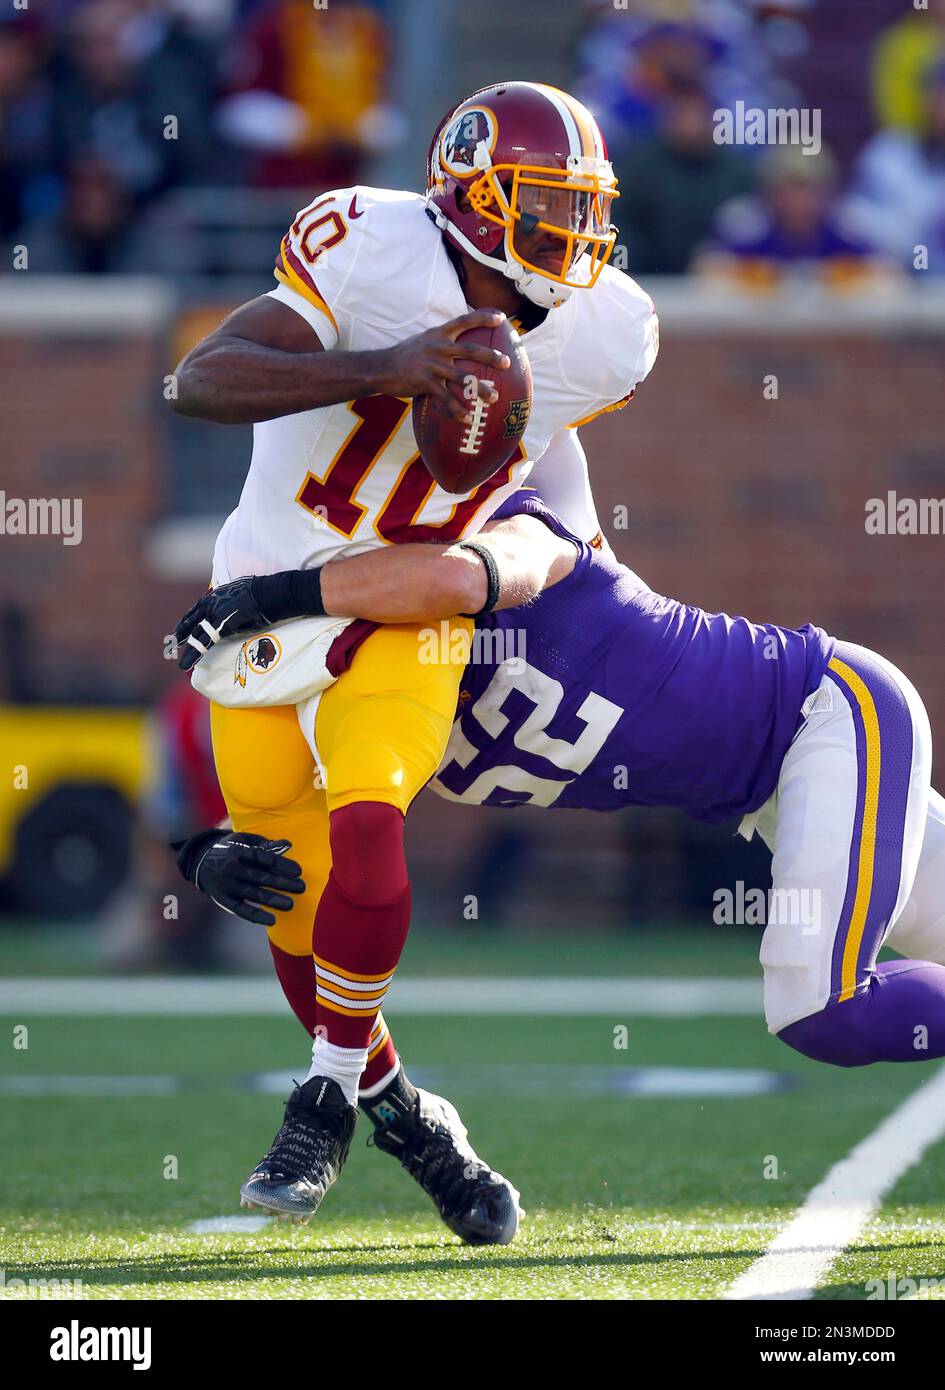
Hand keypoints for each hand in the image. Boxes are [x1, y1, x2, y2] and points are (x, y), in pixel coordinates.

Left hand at [175, 577, 271, 670]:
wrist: (266, 594)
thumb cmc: (259, 595)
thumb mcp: (237, 597)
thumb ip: (228, 605)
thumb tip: (229, 612)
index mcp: (212, 598)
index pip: (194, 612)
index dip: (185, 623)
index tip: (177, 631)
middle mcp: (209, 605)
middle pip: (188, 623)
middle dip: (178, 635)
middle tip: (169, 646)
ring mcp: (213, 615)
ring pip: (194, 635)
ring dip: (185, 649)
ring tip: (178, 661)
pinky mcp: (220, 626)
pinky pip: (204, 643)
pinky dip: (195, 654)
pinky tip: (187, 664)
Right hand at [193, 833, 305, 926]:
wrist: (201, 861)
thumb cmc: (231, 849)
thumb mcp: (245, 840)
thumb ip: (266, 844)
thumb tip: (288, 844)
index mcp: (239, 851)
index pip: (264, 858)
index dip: (282, 865)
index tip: (298, 872)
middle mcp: (232, 868)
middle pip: (261, 877)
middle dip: (283, 883)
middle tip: (301, 888)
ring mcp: (227, 885)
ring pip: (253, 894)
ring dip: (273, 900)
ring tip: (290, 904)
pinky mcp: (223, 899)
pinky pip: (241, 909)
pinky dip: (256, 915)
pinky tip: (271, 919)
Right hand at [378, 310, 509, 421]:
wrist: (381, 368)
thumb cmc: (407, 356)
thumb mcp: (424, 341)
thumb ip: (442, 340)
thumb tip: (463, 345)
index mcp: (438, 334)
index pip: (464, 320)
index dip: (483, 318)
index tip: (501, 318)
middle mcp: (437, 346)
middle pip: (470, 350)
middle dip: (490, 356)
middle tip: (506, 363)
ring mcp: (431, 364)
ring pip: (462, 377)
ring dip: (480, 388)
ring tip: (494, 398)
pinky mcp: (424, 382)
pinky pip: (445, 398)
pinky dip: (457, 409)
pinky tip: (467, 418)